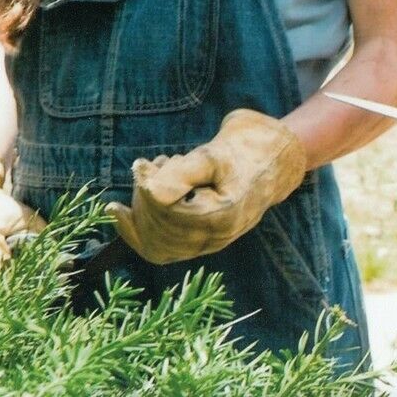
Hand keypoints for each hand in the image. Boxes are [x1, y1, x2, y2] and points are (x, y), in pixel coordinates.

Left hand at [108, 109, 306, 263]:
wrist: (279, 156)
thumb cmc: (250, 147)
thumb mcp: (217, 152)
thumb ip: (184, 173)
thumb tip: (150, 190)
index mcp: (222, 215)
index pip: (167, 213)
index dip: (147, 189)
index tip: (144, 164)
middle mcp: (216, 236)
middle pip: (159, 230)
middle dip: (144, 196)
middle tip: (149, 166)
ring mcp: (210, 241)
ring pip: (157, 245)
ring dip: (142, 212)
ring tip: (152, 177)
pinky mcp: (203, 239)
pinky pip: (163, 248)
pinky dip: (138, 231)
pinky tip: (118, 212)